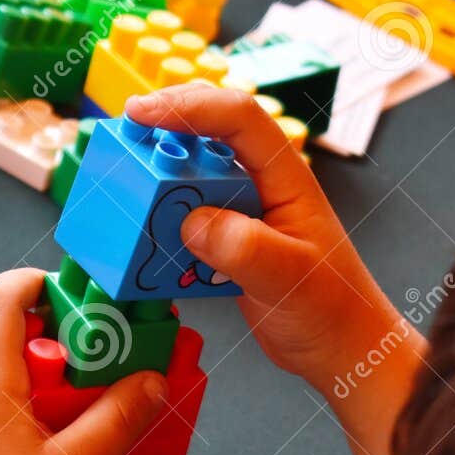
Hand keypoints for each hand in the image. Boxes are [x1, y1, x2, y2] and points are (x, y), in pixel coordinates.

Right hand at [125, 84, 403, 392]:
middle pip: (205, 136)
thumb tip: (190, 222)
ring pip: (188, 178)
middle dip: (161, 130)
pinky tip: (144, 240)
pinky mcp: (222, 242)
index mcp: (284, 177)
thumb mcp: (288, 276)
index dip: (190, 107)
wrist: (335, 347)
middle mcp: (258, 186)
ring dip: (155, 182)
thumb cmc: (330, 308)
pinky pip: (182, 220)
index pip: (238, 119)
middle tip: (119, 142)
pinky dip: (159, 225)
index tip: (142, 113)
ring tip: (123, 193)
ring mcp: (239, 213)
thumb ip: (243, 247)